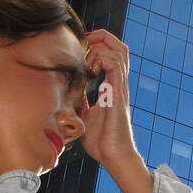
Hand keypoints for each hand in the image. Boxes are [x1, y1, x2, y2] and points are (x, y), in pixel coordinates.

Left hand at [80, 29, 144, 176]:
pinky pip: (115, 66)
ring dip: (102, 47)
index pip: (112, 55)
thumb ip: (82, 100)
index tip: (83, 46)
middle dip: (103, 37)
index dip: (99, 45)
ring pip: (120, 52)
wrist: (112, 156)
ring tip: (88, 55)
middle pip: (120, 48)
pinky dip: (103, 58)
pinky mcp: (118, 95)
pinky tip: (92, 66)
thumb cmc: (101, 140)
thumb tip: (71, 92)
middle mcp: (118, 84)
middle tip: (86, 40)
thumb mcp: (85, 115)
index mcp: (112, 87)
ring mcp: (120, 88)